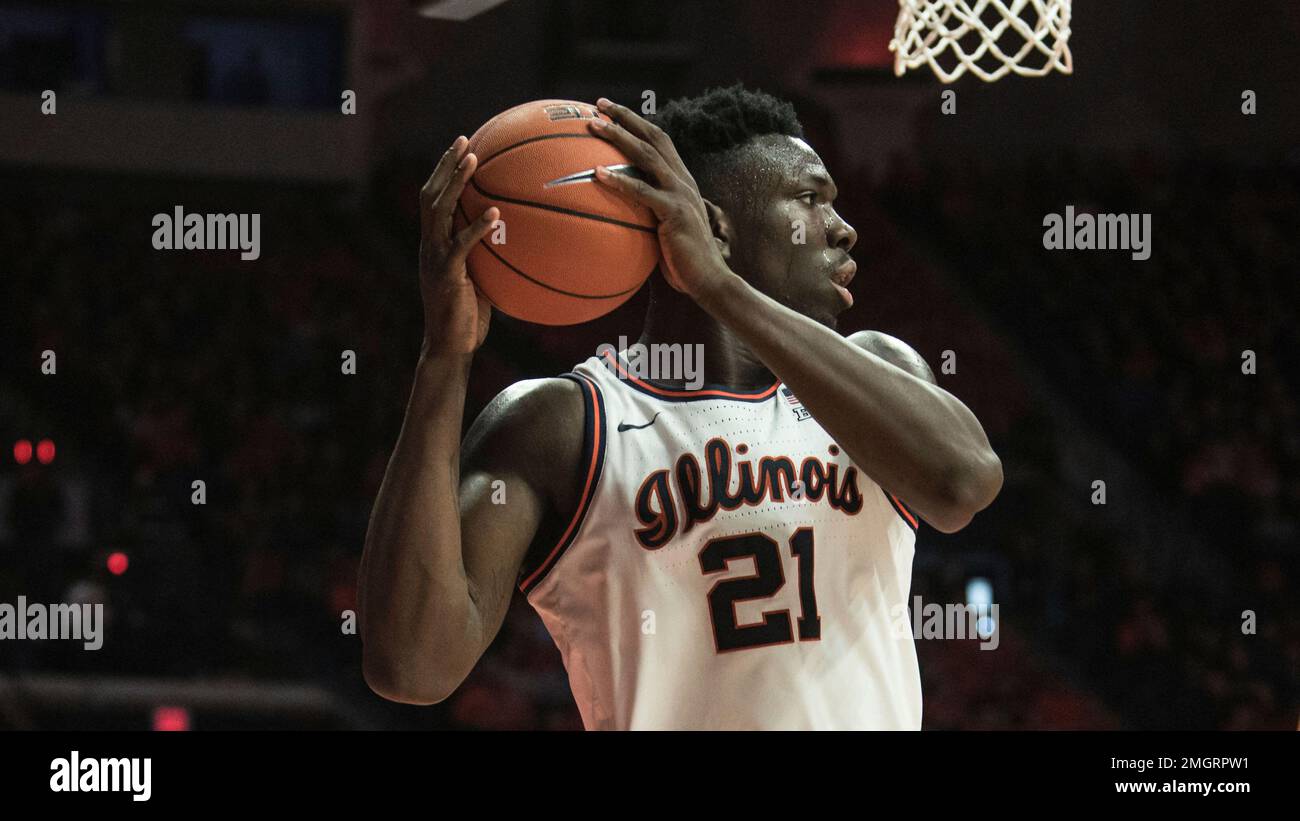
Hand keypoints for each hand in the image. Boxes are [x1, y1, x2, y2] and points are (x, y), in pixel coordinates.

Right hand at [418, 136, 498, 357]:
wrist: (450, 346)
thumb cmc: (469, 315)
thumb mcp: (481, 278)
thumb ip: (490, 256)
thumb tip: (522, 239)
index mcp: (434, 243)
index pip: (433, 199)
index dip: (443, 172)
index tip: (460, 148)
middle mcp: (429, 245)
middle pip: (431, 195)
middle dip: (446, 166)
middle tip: (464, 140)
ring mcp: (434, 258)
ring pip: (439, 211)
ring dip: (455, 183)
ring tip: (473, 161)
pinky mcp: (447, 274)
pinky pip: (460, 245)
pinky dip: (476, 227)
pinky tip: (494, 213)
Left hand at [587, 98, 734, 300]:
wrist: (709, 279)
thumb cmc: (684, 261)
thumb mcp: (665, 230)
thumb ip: (648, 214)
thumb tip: (620, 213)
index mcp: (681, 181)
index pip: (659, 142)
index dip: (637, 123)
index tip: (611, 111)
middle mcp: (683, 181)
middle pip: (653, 138)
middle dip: (625, 117)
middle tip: (599, 105)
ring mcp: (680, 194)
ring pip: (646, 156)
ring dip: (619, 137)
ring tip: (594, 126)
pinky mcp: (674, 212)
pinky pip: (642, 191)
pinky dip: (619, 180)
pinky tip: (597, 173)